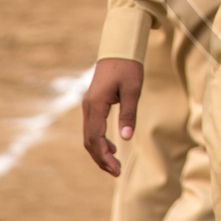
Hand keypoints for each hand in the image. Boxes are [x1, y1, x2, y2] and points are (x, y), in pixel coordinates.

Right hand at [80, 58, 142, 175]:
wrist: (119, 49)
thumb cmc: (128, 67)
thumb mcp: (132, 89)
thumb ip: (128, 113)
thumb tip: (126, 137)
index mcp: (96, 104)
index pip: (95, 138)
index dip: (104, 156)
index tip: (116, 169)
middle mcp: (88, 107)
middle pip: (89, 141)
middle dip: (101, 158)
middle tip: (116, 172)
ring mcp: (88, 106)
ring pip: (89, 136)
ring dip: (100, 151)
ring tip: (114, 165)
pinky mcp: (93, 104)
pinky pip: (92, 128)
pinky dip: (99, 141)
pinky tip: (112, 148)